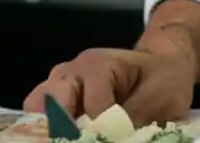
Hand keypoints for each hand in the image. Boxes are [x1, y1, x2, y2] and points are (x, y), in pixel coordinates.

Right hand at [22, 36, 196, 126]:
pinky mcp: (60, 99)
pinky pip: (44, 113)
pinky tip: (68, 136)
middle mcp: (71, 72)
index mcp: (96, 66)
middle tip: (79, 139)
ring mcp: (61, 84)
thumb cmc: (161, 77)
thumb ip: (133, 118)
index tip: (119, 138)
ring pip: (38, 106)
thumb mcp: (158, 98)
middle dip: (62, 128)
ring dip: (52, 127)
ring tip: (69, 138)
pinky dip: (53, 127)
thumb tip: (112, 138)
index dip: (104, 132)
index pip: (92, 107)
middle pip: (49, 100)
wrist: (161, 63)